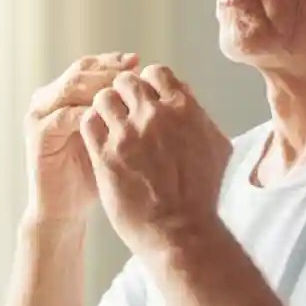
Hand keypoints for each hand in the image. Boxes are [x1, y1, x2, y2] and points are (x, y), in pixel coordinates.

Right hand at [24, 52, 139, 222]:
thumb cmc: (97, 174)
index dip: (118, 63)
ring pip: (73, 86)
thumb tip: (161, 88)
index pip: (94, 66)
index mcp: (69, 95)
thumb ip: (129, 111)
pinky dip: (89, 113)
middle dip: (111, 69)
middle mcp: (51, 98)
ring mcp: (42, 114)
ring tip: (126, 90)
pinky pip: (65, 116)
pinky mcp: (40, 135)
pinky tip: (112, 119)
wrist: (67, 209)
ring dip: (101, 85)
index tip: (143, 63)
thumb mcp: (117, 137)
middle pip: (82, 69)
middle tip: (134, 68)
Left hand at [80, 65, 233, 253]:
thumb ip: (200, 116)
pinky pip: (88, 122)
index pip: (156, 72)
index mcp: (184, 109)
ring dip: (105, 108)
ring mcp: (128, 135)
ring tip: (109, 126)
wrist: (180, 232)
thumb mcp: (217, 147)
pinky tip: (99, 140)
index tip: (145, 100)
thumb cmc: (202, 195)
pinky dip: (91, 126)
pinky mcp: (105, 155)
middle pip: (126, 81)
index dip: (148, 84)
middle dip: (124, 94)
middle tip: (123, 112)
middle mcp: (155, 116)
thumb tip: (186, 96)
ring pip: (103, 98)